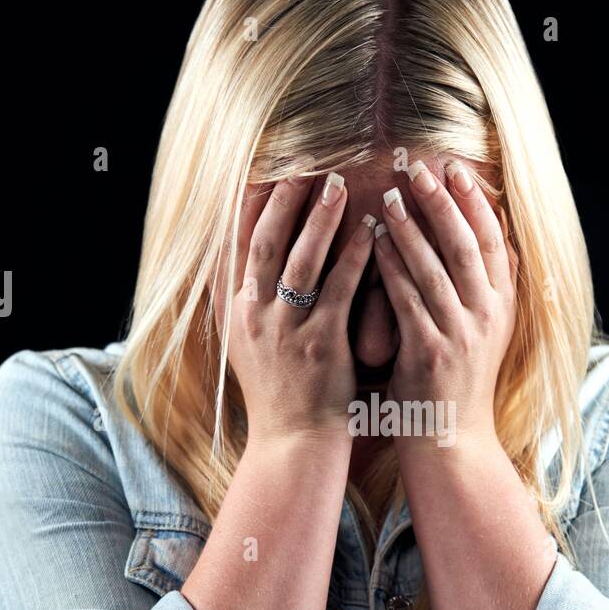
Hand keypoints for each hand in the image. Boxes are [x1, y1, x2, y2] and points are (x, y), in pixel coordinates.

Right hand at [212, 173, 374, 442]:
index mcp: (237, 314)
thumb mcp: (249, 349)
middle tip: (306, 164)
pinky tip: (371, 233)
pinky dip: (354, 258)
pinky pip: (339, 290)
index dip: (252, 205)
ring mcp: (286, 331)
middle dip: (285, 200)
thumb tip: (243, 266)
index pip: (238, 246)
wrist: (294, 445)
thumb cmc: (281, 397)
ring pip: (300, 261)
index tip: (267, 170)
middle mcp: (255, 317)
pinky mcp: (321, 345)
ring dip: (320, 219)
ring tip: (339, 184)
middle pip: (265, 243)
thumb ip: (247, 307)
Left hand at [374, 159, 517, 447]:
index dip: (475, 204)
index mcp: (503, 306)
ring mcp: (461, 334)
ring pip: (437, 269)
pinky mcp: (430, 352)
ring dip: (412, 228)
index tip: (455, 170)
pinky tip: (372, 243)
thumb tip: (498, 234)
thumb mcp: (485, 331)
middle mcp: (488, 316)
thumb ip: (488, 287)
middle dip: (443, 204)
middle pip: (468, 247)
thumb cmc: (457, 381)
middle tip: (419, 169)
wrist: (449, 439)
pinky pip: (408, 300)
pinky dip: (391, 268)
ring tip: (390, 195)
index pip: (495, 242)